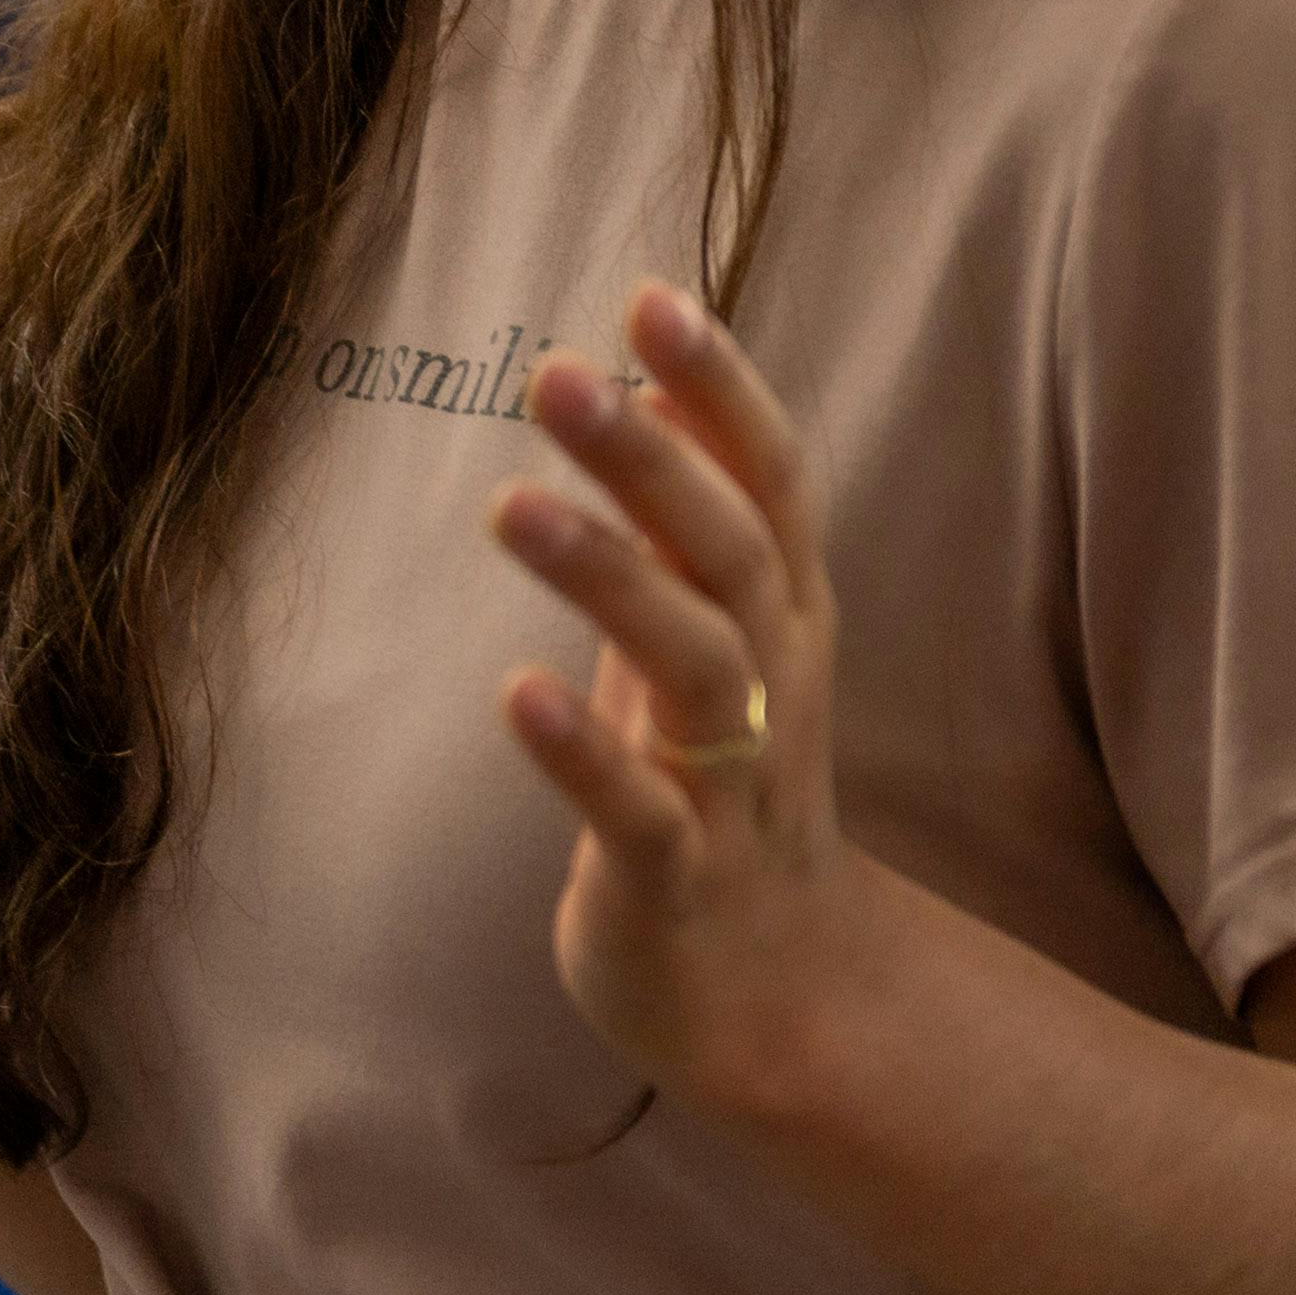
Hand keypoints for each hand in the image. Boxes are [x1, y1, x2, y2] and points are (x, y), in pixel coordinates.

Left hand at [491, 283, 896, 1110]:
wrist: (773, 994)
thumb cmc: (723, 779)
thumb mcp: (718, 630)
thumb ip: (698, 508)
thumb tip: (655, 369)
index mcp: (786, 616)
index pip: (775, 483)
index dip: (723, 390)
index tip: (652, 300)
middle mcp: (776, 687)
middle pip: (734, 555)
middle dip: (655, 463)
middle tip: (556, 373)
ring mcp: (732, 787)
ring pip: (695, 669)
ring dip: (608, 581)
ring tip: (510, 505)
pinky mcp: (676, 883)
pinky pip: (639, 814)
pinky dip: (583, 754)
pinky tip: (518, 692)